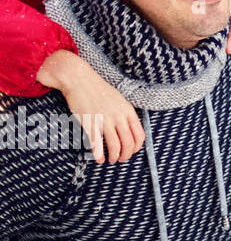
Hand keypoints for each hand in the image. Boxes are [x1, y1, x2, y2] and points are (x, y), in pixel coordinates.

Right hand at [37, 49, 143, 163]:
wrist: (80, 80)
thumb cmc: (99, 90)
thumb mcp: (119, 100)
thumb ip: (125, 114)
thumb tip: (130, 130)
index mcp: (128, 111)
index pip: (140, 134)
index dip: (137, 147)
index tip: (132, 151)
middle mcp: (119, 116)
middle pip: (129, 143)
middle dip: (126, 155)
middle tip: (120, 159)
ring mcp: (104, 120)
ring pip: (115, 146)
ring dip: (113, 157)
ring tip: (110, 160)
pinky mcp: (90, 123)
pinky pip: (97, 144)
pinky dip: (99, 155)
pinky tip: (99, 159)